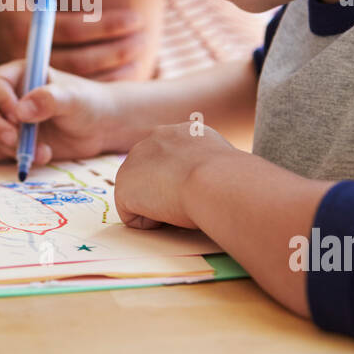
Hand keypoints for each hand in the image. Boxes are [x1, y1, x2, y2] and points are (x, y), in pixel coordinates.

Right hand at [0, 0, 148, 79]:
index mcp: (22, 26)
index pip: (71, 29)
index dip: (104, 26)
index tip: (134, 18)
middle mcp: (25, 55)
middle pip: (78, 60)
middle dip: (114, 51)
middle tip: (144, 39)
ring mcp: (30, 76)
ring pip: (77, 81)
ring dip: (112, 72)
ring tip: (142, 58)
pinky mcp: (36, 88)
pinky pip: (72, 92)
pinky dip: (100, 86)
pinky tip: (123, 77)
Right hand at [0, 59, 116, 164]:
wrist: (102, 126)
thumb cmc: (88, 102)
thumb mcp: (73, 98)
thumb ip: (48, 99)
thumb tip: (21, 111)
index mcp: (20, 75)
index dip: (0, 99)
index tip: (16, 114)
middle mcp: (9, 96)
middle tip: (15, 139)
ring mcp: (10, 121)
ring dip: (8, 146)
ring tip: (40, 152)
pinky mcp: (14, 143)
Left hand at [114, 123, 239, 229]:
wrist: (213, 179)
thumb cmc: (230, 178)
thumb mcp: (226, 162)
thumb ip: (212, 166)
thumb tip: (218, 182)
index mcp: (185, 131)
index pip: (174, 158)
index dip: (185, 179)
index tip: (200, 189)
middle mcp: (156, 138)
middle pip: (153, 175)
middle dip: (165, 191)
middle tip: (190, 200)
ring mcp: (134, 160)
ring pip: (142, 195)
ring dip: (159, 207)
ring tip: (182, 205)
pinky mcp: (123, 186)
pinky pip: (133, 216)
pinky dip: (150, 222)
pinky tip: (169, 213)